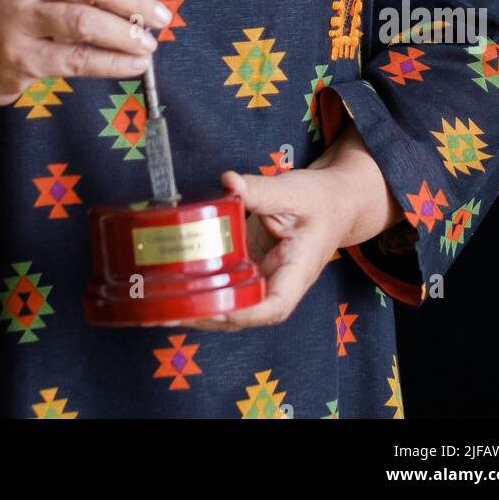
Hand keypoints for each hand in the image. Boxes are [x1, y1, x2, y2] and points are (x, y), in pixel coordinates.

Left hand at [179, 123, 405, 331]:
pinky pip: (227, 287)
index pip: (274, 306)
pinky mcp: (251, 269)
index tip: (215, 309)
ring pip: (232, 306)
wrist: (334, 203)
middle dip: (209, 317)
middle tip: (172, 310)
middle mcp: (279, 284)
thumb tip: (230, 182)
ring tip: (164, 306)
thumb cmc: (321, 201)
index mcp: (298, 270)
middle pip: (245, 315)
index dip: (243, 314)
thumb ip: (261, 189)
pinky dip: (203, 291)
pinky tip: (175, 287)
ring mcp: (264, 279)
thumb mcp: (294, 191)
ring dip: (200, 309)